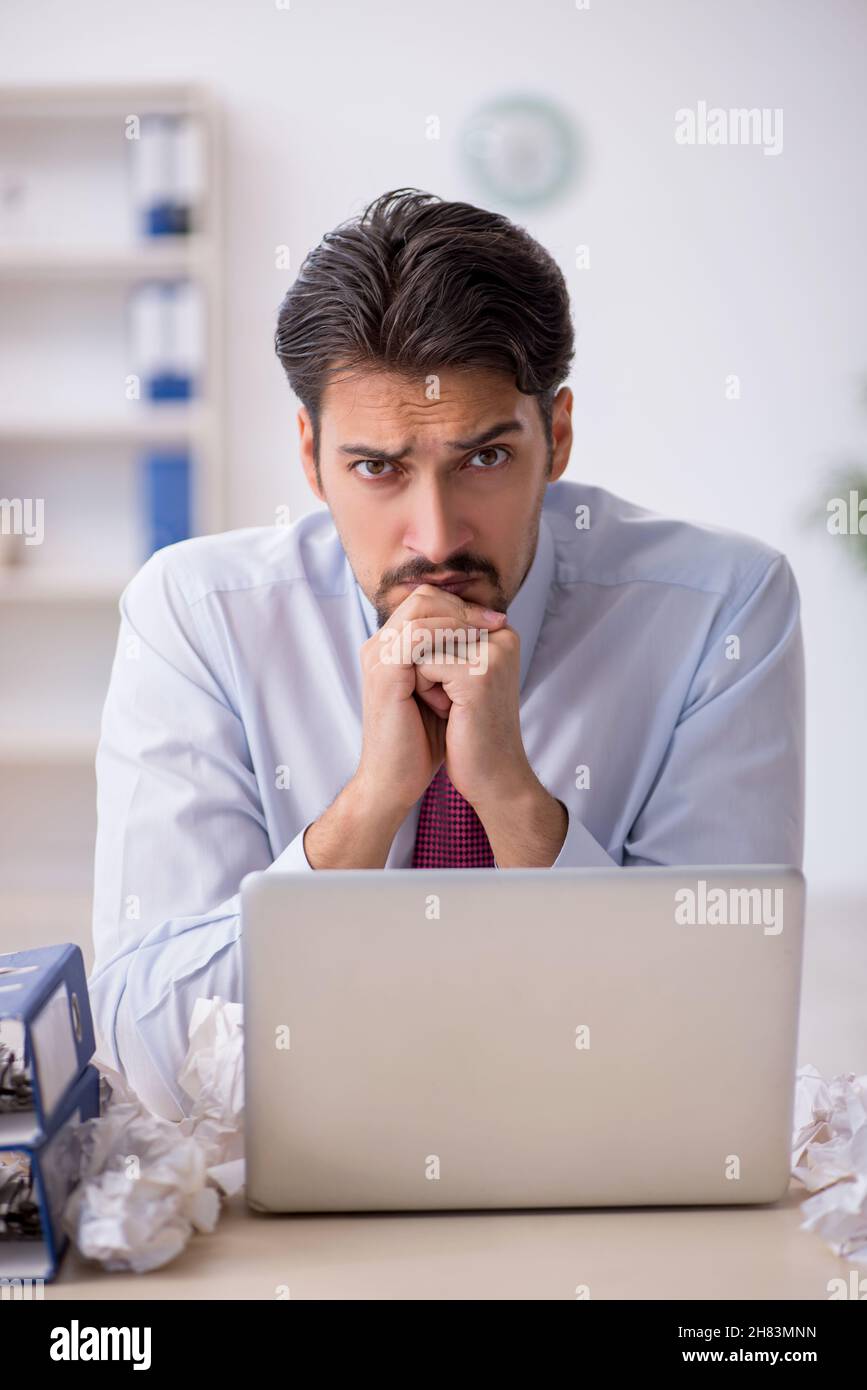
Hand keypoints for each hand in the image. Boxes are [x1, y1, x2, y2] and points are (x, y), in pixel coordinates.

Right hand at [353, 583, 508, 817]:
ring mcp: (378, 656)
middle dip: (464, 606)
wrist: (395, 780)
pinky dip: (448, 636)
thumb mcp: (443, 692)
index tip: (497, 621)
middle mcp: (380, 646)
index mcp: (391, 648)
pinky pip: (417, 634)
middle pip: (422, 597)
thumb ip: (453, 661)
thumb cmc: (421, 742)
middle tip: (496, 622)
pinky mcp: (383, 672)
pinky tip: (470, 651)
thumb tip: (491, 635)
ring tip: (488, 635)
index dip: (462, 606)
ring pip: (421, 608)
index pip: (426, 602)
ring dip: (460, 620)